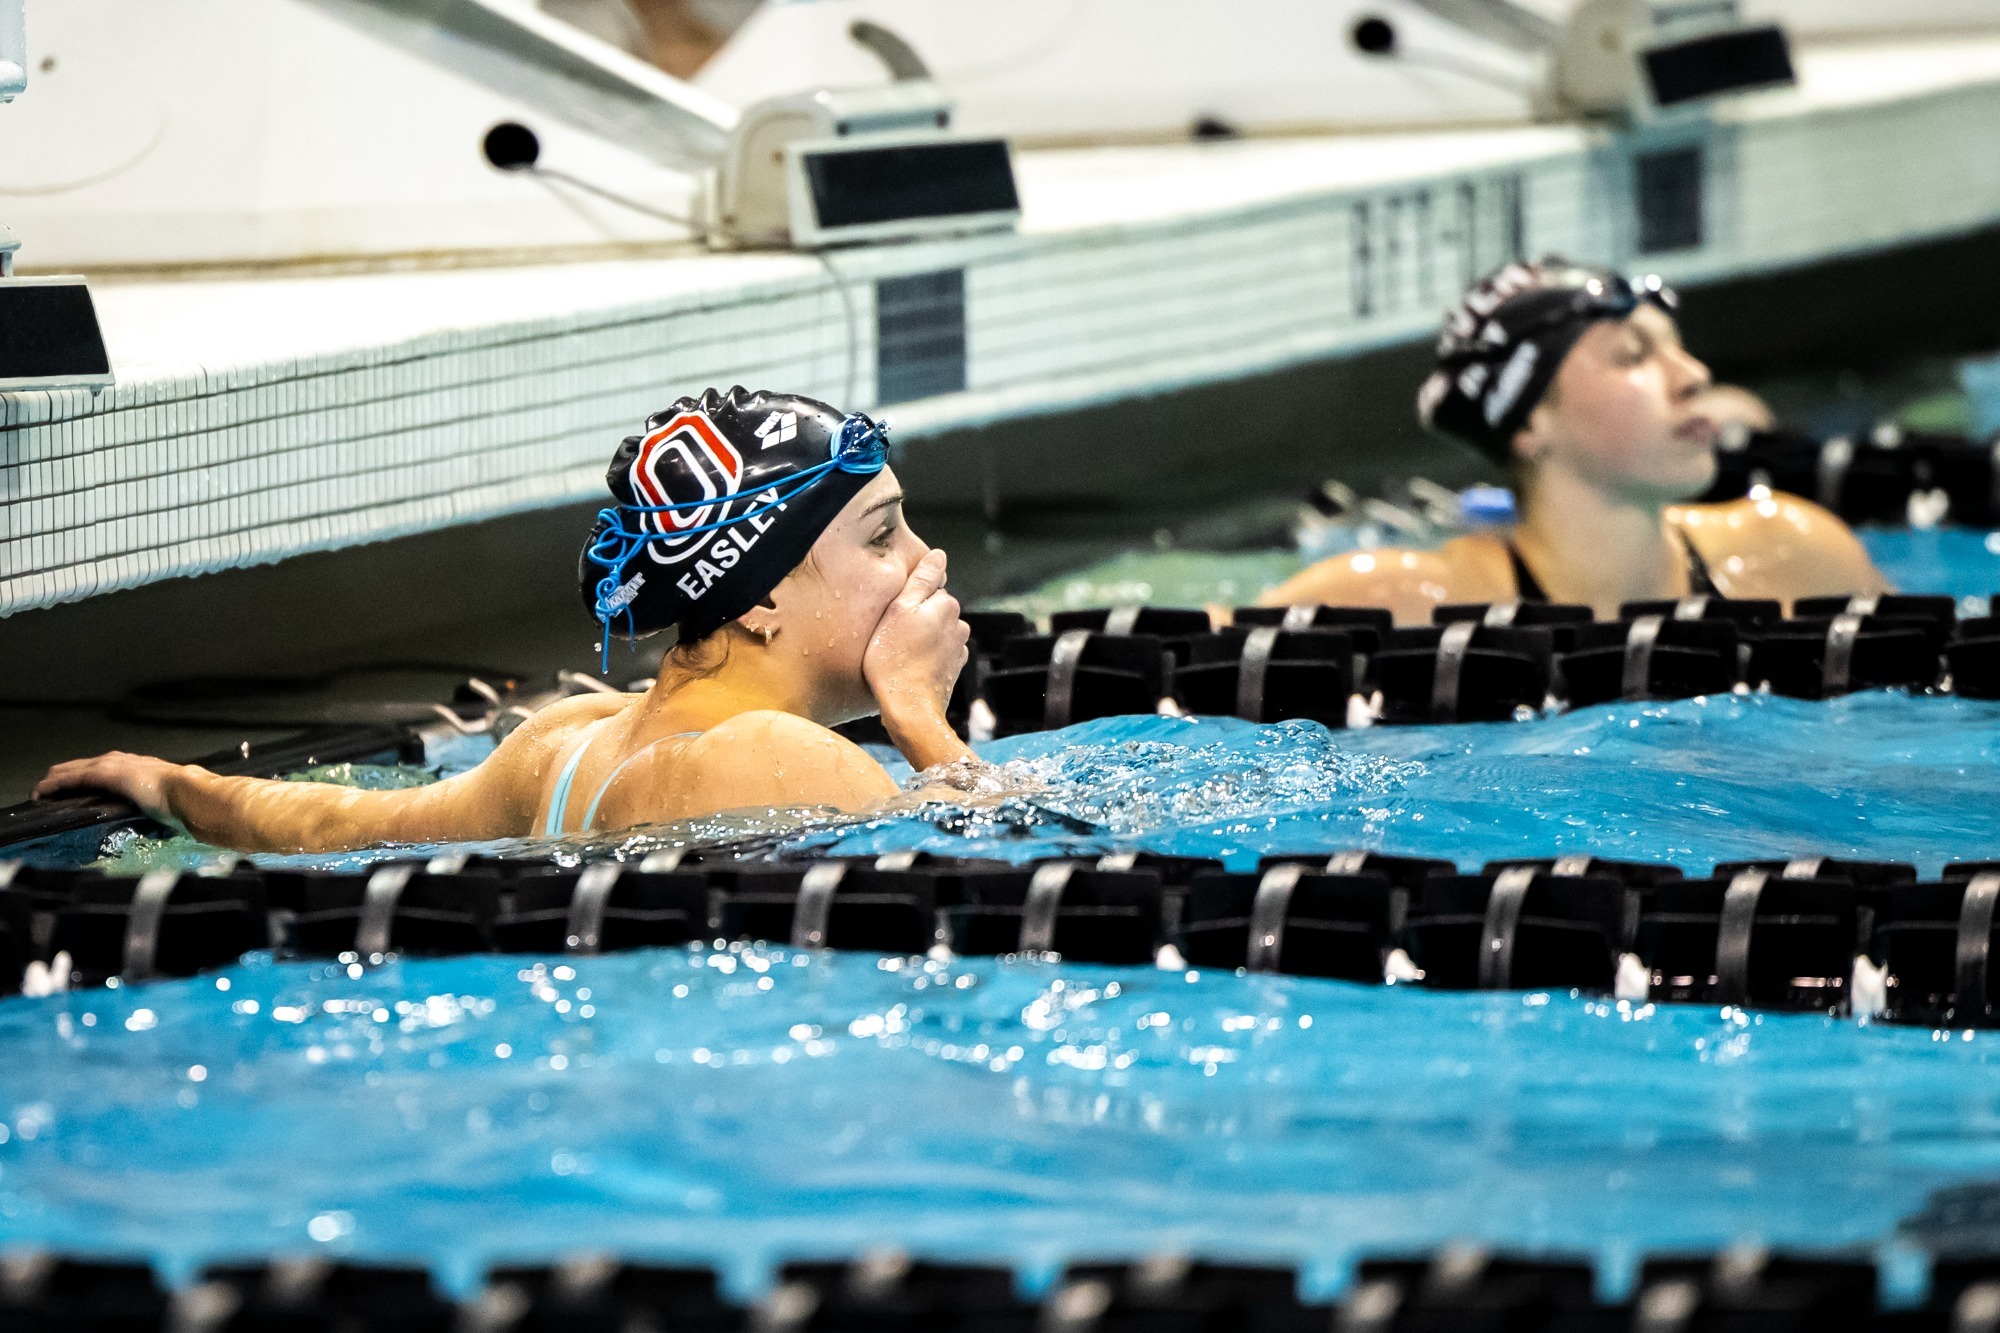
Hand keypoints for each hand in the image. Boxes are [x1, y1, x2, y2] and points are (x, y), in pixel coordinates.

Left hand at [33, 751, 187, 824]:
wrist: (189, 792)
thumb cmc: (184, 799)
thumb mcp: (163, 801)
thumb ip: (152, 806)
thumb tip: (155, 824)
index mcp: (135, 766)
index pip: (100, 768)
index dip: (82, 778)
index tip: (72, 793)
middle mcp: (120, 760)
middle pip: (80, 766)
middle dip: (62, 779)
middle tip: (49, 796)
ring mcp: (110, 765)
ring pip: (71, 770)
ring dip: (54, 782)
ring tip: (41, 795)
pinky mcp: (102, 774)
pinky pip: (70, 778)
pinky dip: (52, 786)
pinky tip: (41, 794)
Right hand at [863, 549, 970, 722]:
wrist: (909, 709)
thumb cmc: (893, 659)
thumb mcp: (898, 610)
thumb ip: (921, 579)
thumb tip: (939, 555)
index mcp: (946, 605)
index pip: (927, 588)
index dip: (907, 600)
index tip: (892, 616)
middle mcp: (958, 625)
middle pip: (931, 610)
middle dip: (915, 618)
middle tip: (891, 636)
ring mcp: (958, 649)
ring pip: (934, 632)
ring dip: (920, 638)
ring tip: (898, 653)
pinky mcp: (953, 670)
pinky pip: (937, 653)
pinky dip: (926, 656)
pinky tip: (910, 666)